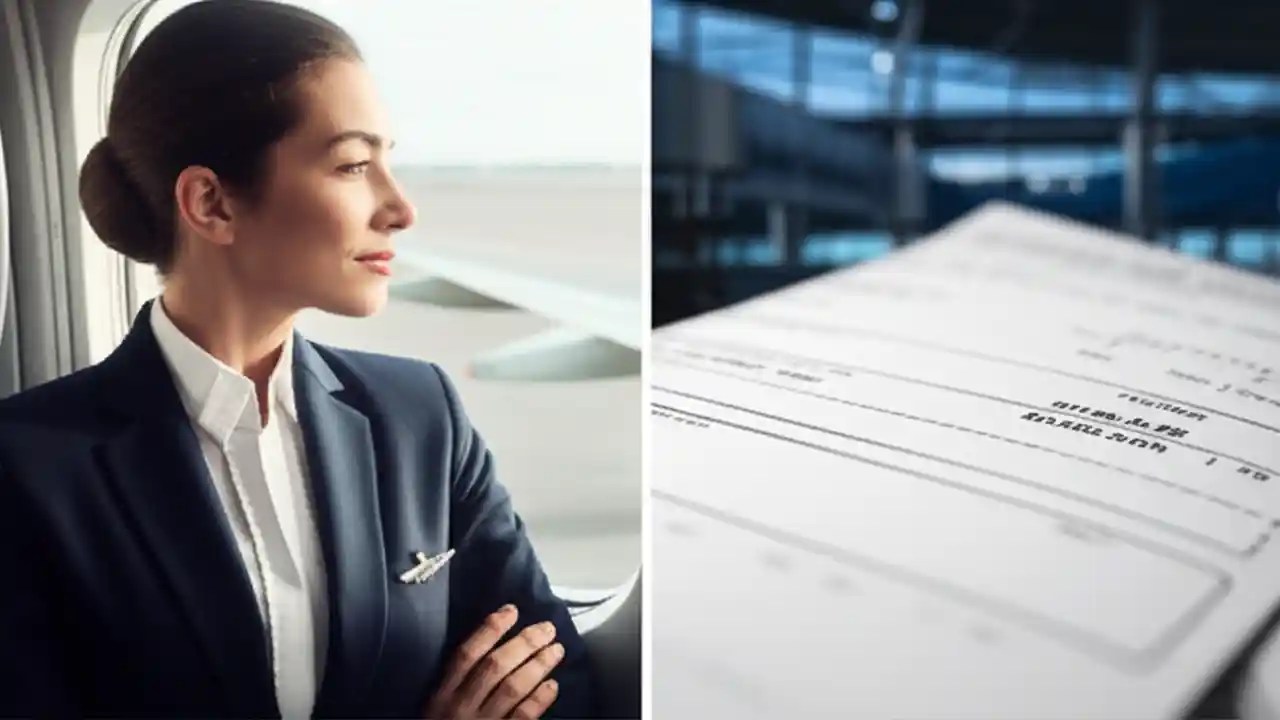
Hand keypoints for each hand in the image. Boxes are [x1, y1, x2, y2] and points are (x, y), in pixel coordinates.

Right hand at [424, 604, 563, 718]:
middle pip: (494, 666)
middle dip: (524, 643)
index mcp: (441, 695)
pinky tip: (552, 686)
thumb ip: (459, 681)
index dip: (490, 629)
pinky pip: (522, 717)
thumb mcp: (439, 706)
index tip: (512, 611)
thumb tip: (492, 644)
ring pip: (512, 688)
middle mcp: (459, 708)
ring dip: (538, 666)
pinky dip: (539, 700)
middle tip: (547, 628)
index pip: (466, 654)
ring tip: (557, 651)